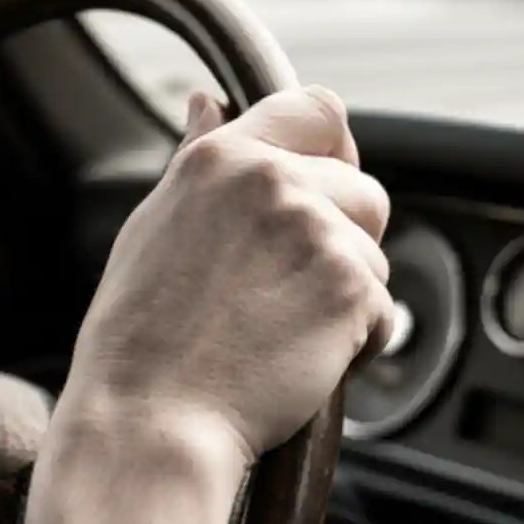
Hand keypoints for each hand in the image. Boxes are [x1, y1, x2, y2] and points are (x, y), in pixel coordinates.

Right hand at [58, 86, 392, 464]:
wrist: (152, 421)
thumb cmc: (139, 339)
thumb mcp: (153, 226)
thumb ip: (196, 159)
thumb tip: (208, 102)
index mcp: (223, 158)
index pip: (317, 109)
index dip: (334, 148)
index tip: (324, 185)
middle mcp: (275, 183)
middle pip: (363, 188)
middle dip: (344, 236)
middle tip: (288, 288)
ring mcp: (318, 233)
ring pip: (374, 253)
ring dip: (348, 292)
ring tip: (283, 329)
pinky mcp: (350, 290)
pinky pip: (383, 309)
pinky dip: (357, 341)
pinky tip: (302, 359)